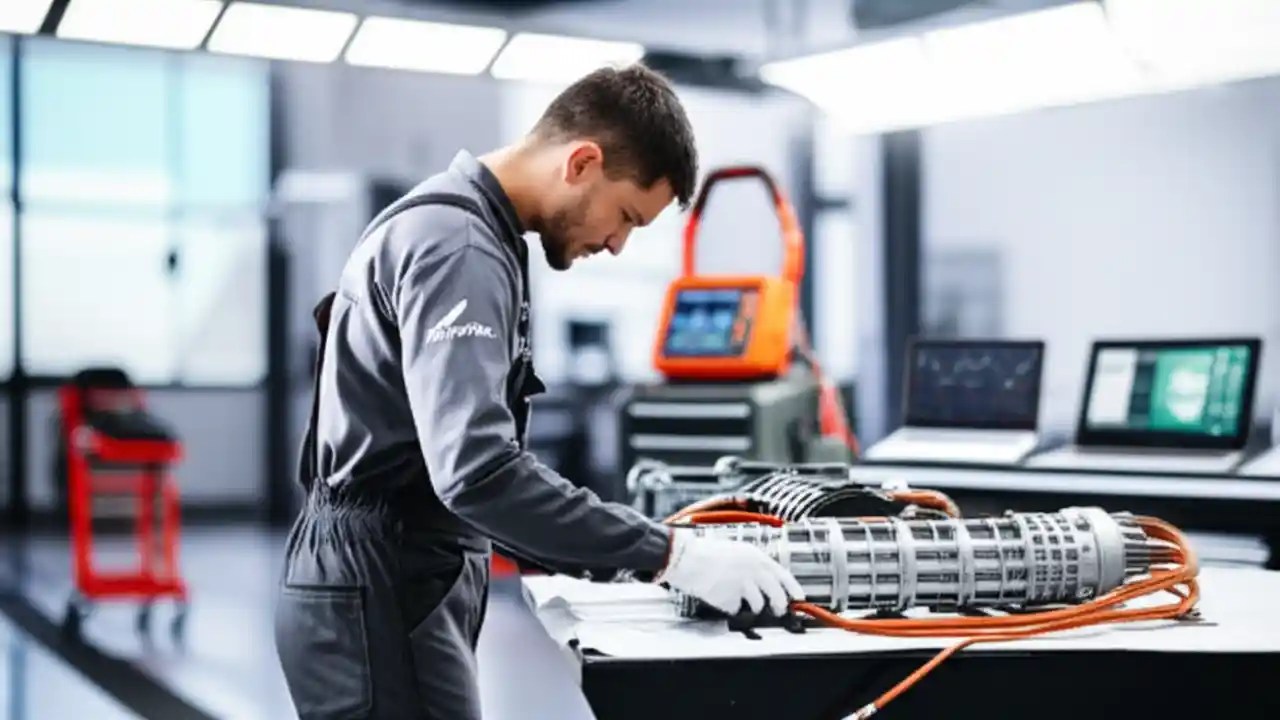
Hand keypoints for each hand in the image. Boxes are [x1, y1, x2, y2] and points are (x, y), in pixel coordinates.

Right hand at [655, 529, 804, 615]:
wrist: (685, 558)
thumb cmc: (707, 553)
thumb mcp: (737, 551)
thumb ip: (755, 564)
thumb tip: (769, 581)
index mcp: (756, 556)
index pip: (784, 576)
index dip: (794, 589)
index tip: (799, 598)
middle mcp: (753, 570)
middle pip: (777, 595)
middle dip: (779, 606)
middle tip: (776, 610)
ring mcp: (742, 586)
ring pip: (758, 605)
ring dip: (750, 605)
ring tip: (734, 595)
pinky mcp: (730, 599)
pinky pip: (736, 609)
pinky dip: (730, 606)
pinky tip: (720, 594)